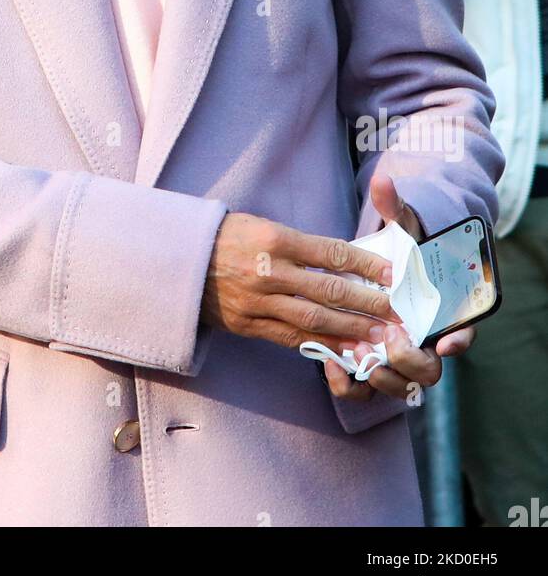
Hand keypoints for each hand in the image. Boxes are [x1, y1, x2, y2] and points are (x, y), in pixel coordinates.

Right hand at [200, 209, 402, 352]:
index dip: (367, 266)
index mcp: (274, 239)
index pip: (332, 254)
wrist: (177, 260)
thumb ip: (300, 244)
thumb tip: (343, 260)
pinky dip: (320, 346)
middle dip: (369, 303)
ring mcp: (258, 302)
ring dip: (351, 330)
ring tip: (380, 337)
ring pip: (314, 320)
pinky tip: (343, 350)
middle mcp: (269, 271)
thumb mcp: (262, 225)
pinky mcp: (248, 324)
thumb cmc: (227, 236)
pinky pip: (290, 338)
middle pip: (329, 290)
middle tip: (398, 312)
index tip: (393, 274)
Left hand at [322, 172, 473, 403]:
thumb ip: (394, 207)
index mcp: (443, 313)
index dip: (459, 340)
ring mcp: (396, 359)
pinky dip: (349, 384)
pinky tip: (329, 363)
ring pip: (399, 386)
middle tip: (392, 340)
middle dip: (412, 361)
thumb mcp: (398, 228)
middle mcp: (424, 342)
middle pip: (429, 370)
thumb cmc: (398, 254)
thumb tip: (382, 181)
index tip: (446, 341)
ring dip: (383, 377)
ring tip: (360, 355)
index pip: (462, 334)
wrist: (377, 276)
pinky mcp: (369, 367)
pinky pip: (364, 389)